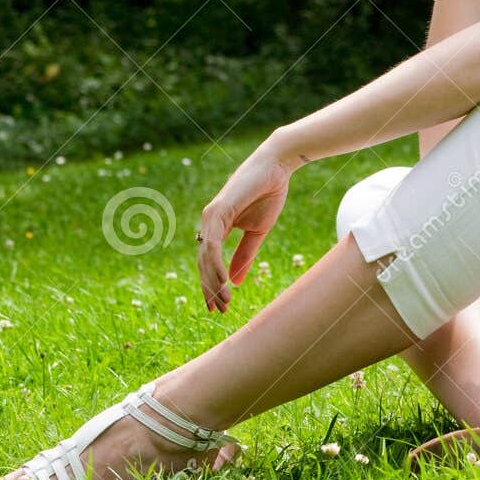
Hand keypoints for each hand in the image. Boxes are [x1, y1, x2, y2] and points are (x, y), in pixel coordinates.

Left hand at [196, 143, 294, 312]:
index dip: (211, 284)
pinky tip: (221, 281)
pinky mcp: (217, 211)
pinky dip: (215, 264)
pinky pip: (212, 245)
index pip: (208, 262)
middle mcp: (208, 223)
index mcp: (216, 227)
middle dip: (210, 289)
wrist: (276, 168)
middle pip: (203, 263)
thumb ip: (244, 256)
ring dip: (213, 282)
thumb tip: (235, 282)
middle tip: (219, 311)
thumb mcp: (257, 232)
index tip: (217, 306)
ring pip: (205, 257)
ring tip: (223, 301)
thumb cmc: (267, 195)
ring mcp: (210, 216)